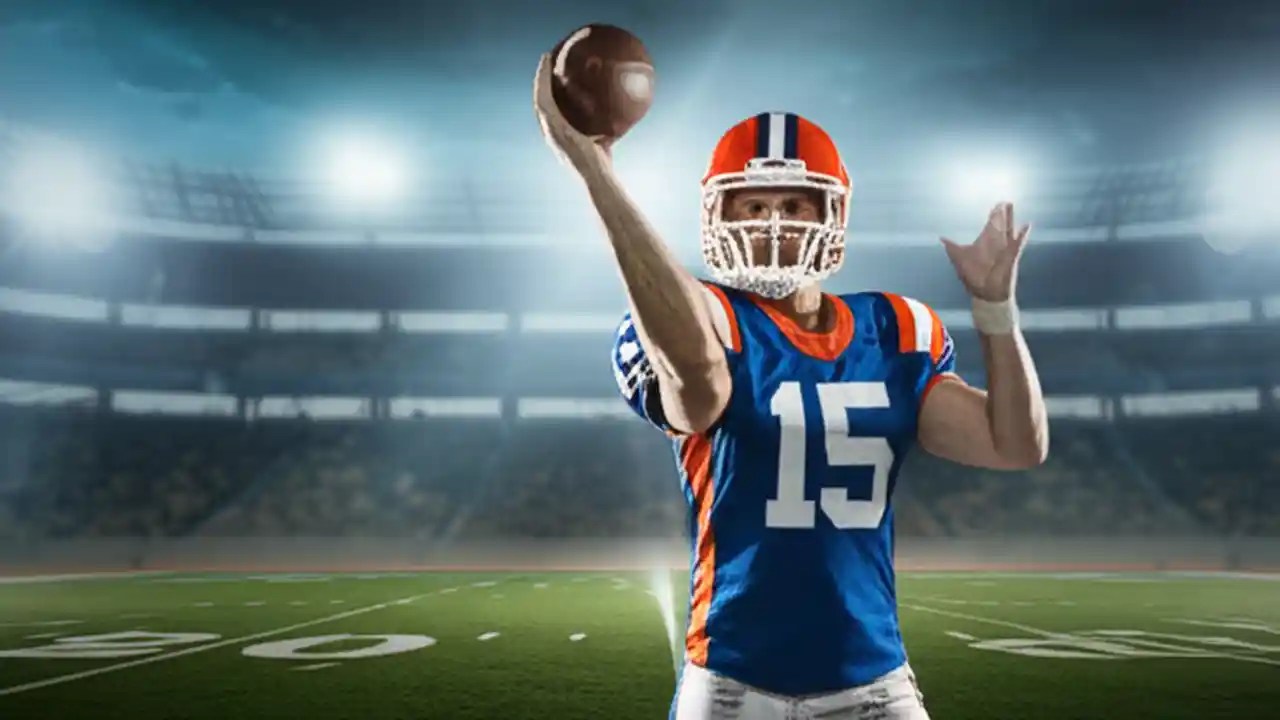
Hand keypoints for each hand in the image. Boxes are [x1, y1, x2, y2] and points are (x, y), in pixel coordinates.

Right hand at [532, 52, 612, 173]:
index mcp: (559, 137)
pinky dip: (544, 80)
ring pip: (539, 97)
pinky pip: (545, 98)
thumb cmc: (603, 167)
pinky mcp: (552, 126)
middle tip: (547, 67)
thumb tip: (620, 114)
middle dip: (541, 84)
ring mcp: (549, 130)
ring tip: (546, 58)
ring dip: (539, 77)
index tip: (554, 84)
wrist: (597, 178)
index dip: (549, 98)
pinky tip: (550, 64)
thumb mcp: (605, 143)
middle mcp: (550, 133)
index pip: (551, 114)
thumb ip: (605, 130)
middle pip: (542, 103)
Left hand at [941, 202, 1030, 301]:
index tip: (996, 205)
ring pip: (1009, 231)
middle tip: (1005, 201)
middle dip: (1002, 214)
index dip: (993, 216)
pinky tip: (1027, 225)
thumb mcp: (960, 260)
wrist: (985, 294)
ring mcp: (1005, 250)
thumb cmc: (974, 278)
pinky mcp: (1011, 258)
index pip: (991, 226)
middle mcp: (996, 245)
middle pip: (1001, 225)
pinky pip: (1019, 245)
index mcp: (986, 244)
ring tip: (1011, 206)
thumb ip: (952, 248)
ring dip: (1010, 219)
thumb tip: (942, 238)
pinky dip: (1023, 235)